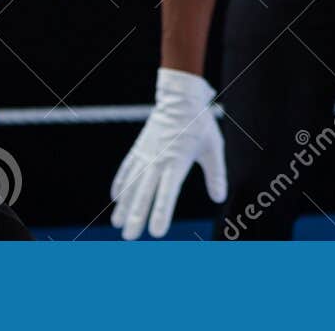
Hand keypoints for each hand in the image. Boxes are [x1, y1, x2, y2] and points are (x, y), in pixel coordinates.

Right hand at [110, 68, 227, 240]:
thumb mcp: (213, 147)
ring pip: (132, 184)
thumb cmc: (200, 123)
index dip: (162, 212)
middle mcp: (158, 161)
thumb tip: (219, 198)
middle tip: (128, 237)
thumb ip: (216, 174)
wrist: (179, 97)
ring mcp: (146, 154)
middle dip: (136, 216)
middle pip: (145, 193)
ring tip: (116, 224)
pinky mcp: (139, 148)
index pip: (168, 193)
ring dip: (124, 204)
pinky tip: (115, 197)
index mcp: (177, 162)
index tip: (156, 232)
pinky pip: (126, 168)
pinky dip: (120, 183)